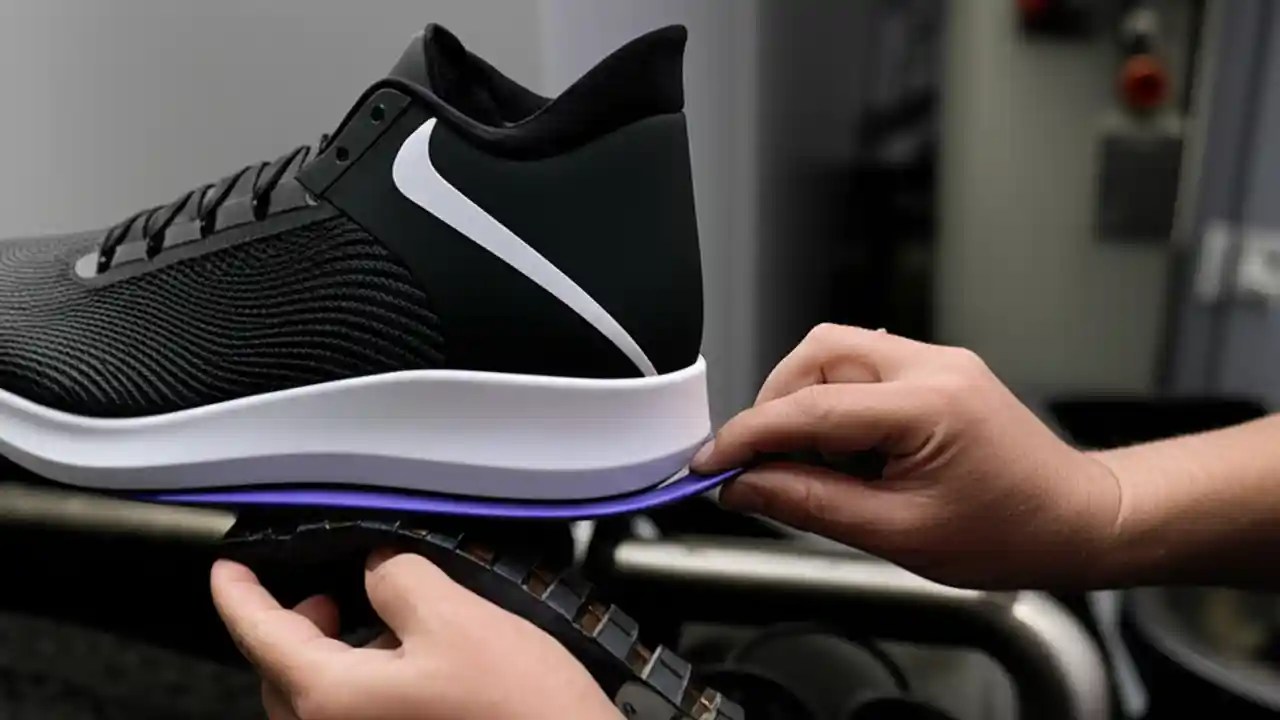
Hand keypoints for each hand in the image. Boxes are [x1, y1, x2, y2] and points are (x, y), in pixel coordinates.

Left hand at [210, 552, 618, 719]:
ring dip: (336, 658)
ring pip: (321, 701)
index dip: (238, 592)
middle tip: (324, 594)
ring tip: (382, 628)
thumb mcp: (456, 614)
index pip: (259, 634)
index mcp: (332, 699)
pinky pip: (357, 719)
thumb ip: (397, 576)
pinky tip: (412, 667)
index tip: (227, 569)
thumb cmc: (522, 712)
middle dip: (294, 627)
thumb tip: (378, 566)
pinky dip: (366, 685)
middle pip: (284, 674)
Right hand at [691, 324, 1122, 589]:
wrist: (1076, 520)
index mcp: (928, 406)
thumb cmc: (1011, 532)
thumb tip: (746, 488)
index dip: (749, 435)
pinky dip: (834, 404)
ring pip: (835, 352)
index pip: (810, 407)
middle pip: (817, 355)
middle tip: (759, 464)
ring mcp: (937, 362)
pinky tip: (844, 452)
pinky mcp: (937, 371)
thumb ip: (811, 505)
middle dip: (775, 407)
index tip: (709, 462)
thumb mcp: (898, 534)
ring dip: (804, 402)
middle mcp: (932, 367)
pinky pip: (863, 368)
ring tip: (811, 465)